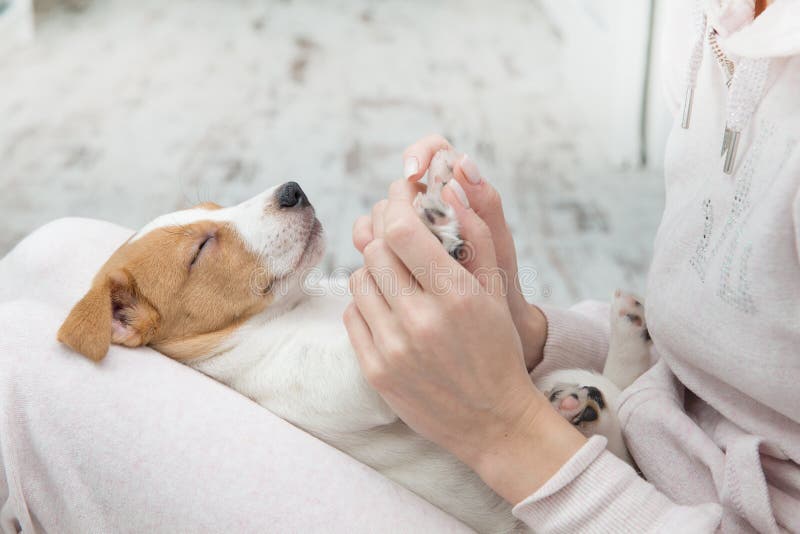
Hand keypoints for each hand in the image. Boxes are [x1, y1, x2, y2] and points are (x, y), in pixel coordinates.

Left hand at [344, 179, 584, 502]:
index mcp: (456, 296)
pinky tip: (389, 308)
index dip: (395, 202)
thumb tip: (452, 186)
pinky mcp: (375, 371)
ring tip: (398, 276)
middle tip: (397, 231)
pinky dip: (367, 302)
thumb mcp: (497, 292)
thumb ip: (478, 235)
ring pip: (359, 279)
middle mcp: (421, 320)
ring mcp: (394, 348)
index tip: (399, 192)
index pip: (402, 230)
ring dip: (375, 269)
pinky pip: (353, 314)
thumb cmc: (497, 351)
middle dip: (385, 232)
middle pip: (375, 250)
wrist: (493, 422)